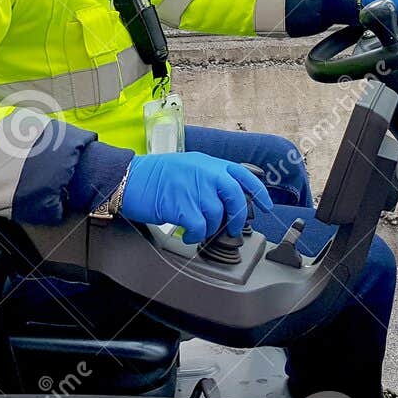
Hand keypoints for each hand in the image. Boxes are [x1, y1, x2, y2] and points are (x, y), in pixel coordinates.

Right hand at [120, 152, 272, 239]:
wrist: (129, 178)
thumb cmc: (154, 175)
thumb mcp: (188, 166)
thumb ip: (208, 178)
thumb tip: (224, 199)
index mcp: (209, 163)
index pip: (243, 175)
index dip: (259, 191)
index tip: (267, 205)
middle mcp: (205, 172)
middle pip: (235, 198)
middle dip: (238, 217)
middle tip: (233, 229)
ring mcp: (195, 188)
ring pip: (217, 216)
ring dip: (208, 228)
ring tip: (196, 228)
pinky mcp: (183, 205)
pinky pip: (199, 227)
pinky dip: (195, 235)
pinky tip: (187, 233)